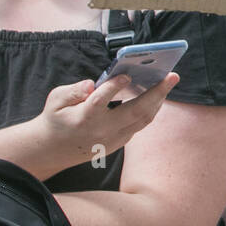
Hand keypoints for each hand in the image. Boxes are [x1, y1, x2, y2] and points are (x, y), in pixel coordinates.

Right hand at [36, 72, 179, 170]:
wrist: (52, 150)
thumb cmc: (56, 118)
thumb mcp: (55, 100)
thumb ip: (73, 91)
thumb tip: (91, 84)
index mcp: (83, 118)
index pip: (99, 102)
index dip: (113, 87)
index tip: (126, 75)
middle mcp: (101, 131)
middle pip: (134, 112)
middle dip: (156, 93)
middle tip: (172, 76)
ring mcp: (112, 139)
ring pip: (142, 120)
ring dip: (158, 101)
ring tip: (168, 82)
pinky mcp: (118, 143)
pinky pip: (139, 125)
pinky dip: (150, 109)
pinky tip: (156, 95)